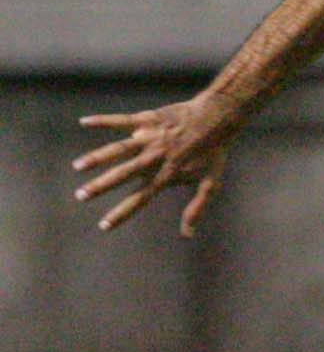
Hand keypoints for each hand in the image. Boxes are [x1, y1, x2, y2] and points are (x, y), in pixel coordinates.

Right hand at [71, 96, 238, 235]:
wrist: (218, 117)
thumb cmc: (213, 152)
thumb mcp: (211, 183)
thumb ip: (197, 208)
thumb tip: (188, 234)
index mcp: (166, 175)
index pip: (140, 199)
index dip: (122, 213)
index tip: (103, 226)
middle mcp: (155, 158)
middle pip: (123, 174)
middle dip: (101, 185)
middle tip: (80, 196)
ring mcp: (150, 138)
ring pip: (119, 149)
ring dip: (97, 157)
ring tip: (77, 166)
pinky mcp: (148, 119)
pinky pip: (122, 120)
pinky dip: (103, 120)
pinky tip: (83, 122)